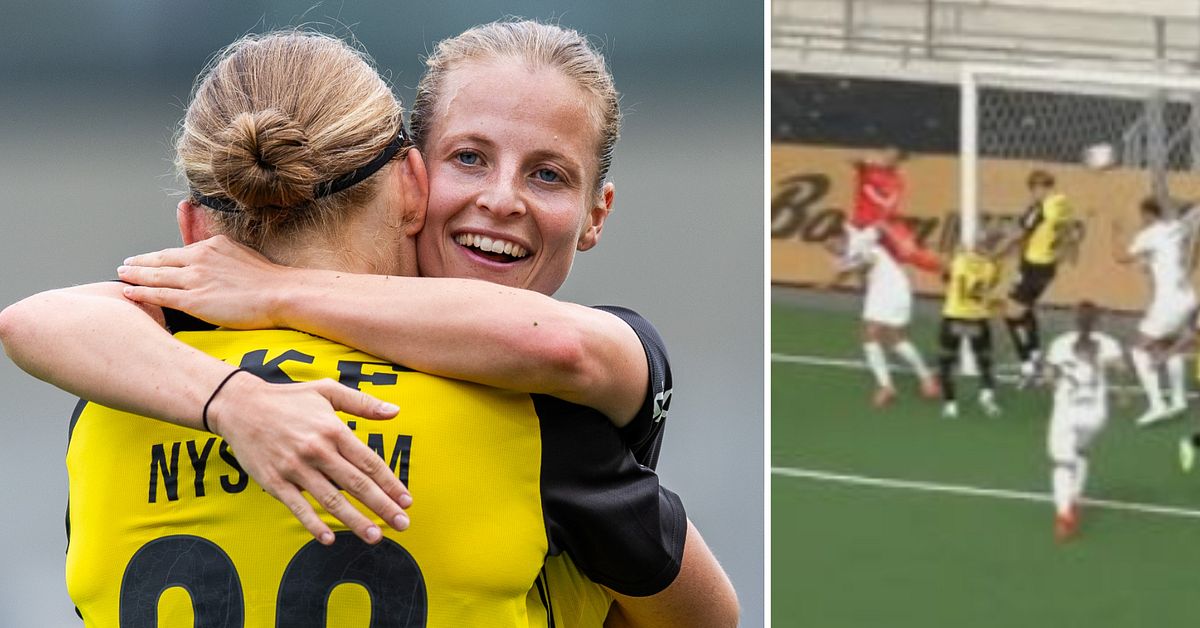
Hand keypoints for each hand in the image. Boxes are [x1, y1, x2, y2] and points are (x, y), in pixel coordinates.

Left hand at [118, 235, 287, 328]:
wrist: (280, 294)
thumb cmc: (267, 280)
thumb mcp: (241, 254)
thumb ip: (221, 253)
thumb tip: (212, 254)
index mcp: (211, 246)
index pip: (176, 251)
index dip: (156, 256)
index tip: (144, 258)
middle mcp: (199, 259)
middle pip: (159, 260)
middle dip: (138, 263)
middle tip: (124, 266)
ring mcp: (195, 280)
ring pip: (155, 277)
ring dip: (134, 276)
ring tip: (121, 276)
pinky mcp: (194, 301)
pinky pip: (160, 296)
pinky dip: (141, 293)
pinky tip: (128, 292)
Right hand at [207, 372, 412, 544]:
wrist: (240, 406)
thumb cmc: (288, 398)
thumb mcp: (327, 391)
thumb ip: (362, 402)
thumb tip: (394, 411)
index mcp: (333, 429)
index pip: (369, 462)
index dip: (390, 483)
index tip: (406, 500)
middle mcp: (317, 450)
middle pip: (357, 484)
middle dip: (383, 506)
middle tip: (402, 524)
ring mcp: (295, 468)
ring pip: (331, 499)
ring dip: (355, 520)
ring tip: (375, 536)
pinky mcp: (274, 481)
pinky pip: (298, 506)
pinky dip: (313, 523)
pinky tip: (329, 538)